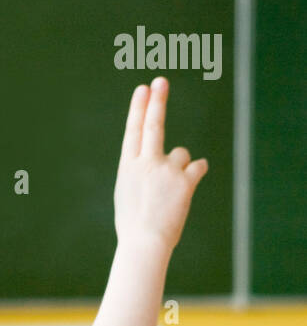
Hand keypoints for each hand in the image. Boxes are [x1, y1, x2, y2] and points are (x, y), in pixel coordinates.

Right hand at [114, 77, 207, 253]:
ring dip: (180, 168)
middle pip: (154, 125)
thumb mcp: (129, 195)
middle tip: (160, 81)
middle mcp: (146, 164)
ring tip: (171, 193)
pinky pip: (198, 167)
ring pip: (181, 154)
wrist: (144, 245)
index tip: (143, 90)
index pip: (133, 131)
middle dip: (157, 101)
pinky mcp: (184, 181)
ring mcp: (166, 170)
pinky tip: (189, 186)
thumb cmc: (134, 226)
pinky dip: (196, 173)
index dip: (139, 108)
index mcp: (127, 168)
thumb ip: (141, 173)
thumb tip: (160, 160)